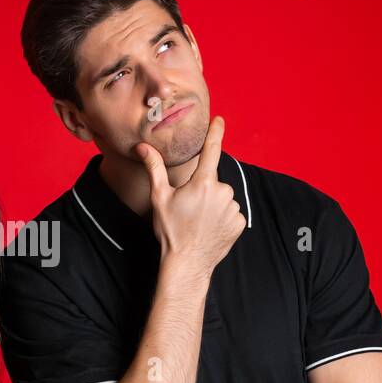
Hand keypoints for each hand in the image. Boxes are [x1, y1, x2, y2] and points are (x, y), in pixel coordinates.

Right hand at [135, 115, 245, 280]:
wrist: (187, 263)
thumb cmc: (170, 230)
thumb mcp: (160, 198)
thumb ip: (154, 168)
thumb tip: (142, 147)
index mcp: (203, 183)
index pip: (211, 150)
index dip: (216, 132)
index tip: (220, 119)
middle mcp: (222, 192)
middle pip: (214, 181)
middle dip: (203, 189)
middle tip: (189, 208)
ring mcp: (233, 208)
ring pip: (224, 197)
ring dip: (213, 204)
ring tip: (198, 221)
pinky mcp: (240, 222)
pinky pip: (231, 212)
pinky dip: (222, 217)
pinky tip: (209, 228)